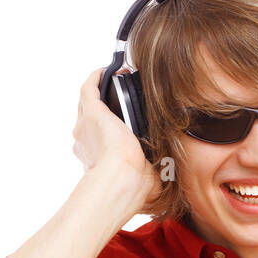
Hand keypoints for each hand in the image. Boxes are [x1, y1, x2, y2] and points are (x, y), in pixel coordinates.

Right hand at [72, 69, 160, 214]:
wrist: (123, 180)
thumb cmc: (134, 187)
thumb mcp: (149, 178)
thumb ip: (158, 171)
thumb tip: (172, 169)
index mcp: (99, 157)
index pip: (102, 140)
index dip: (111, 132)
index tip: (124, 126)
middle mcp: (86, 141)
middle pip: (91, 121)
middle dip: (104, 111)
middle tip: (121, 102)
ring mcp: (85, 126)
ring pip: (88, 103)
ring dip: (101, 91)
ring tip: (118, 83)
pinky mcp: (91, 111)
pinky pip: (89, 88)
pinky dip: (98, 77)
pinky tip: (110, 71)